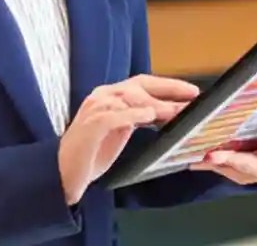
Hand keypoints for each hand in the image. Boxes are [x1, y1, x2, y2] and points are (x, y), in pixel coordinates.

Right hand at [59, 75, 200, 205]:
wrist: (64, 172)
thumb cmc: (94, 151)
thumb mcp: (123, 130)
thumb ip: (142, 117)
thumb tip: (172, 111)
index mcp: (111, 96)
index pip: (143, 83)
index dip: (169, 85)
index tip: (193, 91)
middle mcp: (103, 96)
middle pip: (139, 85)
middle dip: (167, 90)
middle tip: (191, 97)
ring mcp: (94, 109)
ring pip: (128, 98)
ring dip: (154, 104)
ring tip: (174, 111)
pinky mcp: (89, 126)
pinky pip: (112, 116)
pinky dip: (131, 114)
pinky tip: (148, 116)